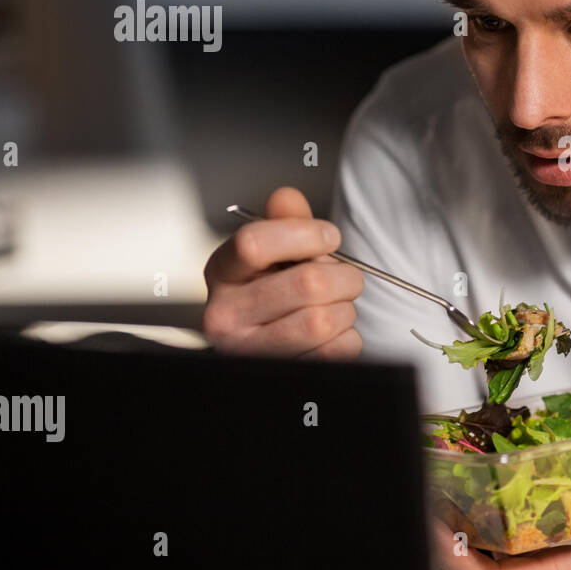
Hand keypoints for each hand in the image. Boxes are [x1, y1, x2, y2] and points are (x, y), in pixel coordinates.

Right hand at [202, 186, 364, 359]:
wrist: (267, 346)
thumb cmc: (275, 294)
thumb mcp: (275, 255)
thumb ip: (285, 223)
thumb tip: (286, 197)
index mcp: (222, 273)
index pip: (254, 243)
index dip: (306, 234)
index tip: (328, 236)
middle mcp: (225, 314)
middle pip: (308, 284)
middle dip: (343, 277)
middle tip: (344, 278)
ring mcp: (249, 350)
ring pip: (323, 320)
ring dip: (346, 310)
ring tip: (334, 307)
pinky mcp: (280, 372)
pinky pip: (336, 350)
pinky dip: (347, 338)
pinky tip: (332, 334)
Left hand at [431, 469, 570, 569]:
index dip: (457, 560)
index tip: (438, 529)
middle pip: (481, 567)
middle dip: (450, 538)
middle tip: (431, 493)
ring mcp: (553, 563)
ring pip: (494, 555)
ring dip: (469, 528)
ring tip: (449, 487)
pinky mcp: (562, 550)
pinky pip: (515, 543)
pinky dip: (495, 521)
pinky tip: (492, 493)